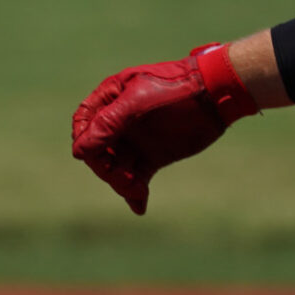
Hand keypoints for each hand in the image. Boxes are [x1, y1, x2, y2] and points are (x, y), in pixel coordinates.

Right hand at [70, 46, 257, 215]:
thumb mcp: (139, 101)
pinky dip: (135, 193)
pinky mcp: (152, 157)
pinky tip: (140, 205)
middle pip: (98, 151)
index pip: (84, 124)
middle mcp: (119, 122)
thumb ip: (108, 124)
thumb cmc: (175, 88)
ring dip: (122, 183)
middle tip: (124, 179)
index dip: (84, 142)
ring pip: (116, 167)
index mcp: (110, 99)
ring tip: (138, 191)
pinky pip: (136, 178)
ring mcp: (136, 140)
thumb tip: (78, 151)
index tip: (92, 156)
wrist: (215, 95)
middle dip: (107, 168)